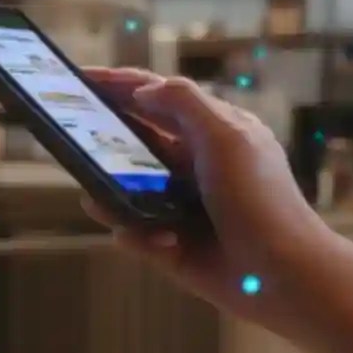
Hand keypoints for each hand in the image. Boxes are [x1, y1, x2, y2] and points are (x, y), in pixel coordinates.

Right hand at [83, 68, 334, 321]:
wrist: (283, 275)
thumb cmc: (259, 198)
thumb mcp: (226, 135)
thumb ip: (183, 103)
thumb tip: (142, 91)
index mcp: (212, 131)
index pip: (158, 97)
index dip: (119, 84)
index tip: (78, 76)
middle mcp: (194, 165)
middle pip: (135, 143)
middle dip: (102, 141)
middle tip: (68, 139)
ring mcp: (181, 206)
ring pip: (126, 191)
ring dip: (112, 194)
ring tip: (99, 195)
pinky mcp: (171, 246)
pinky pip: (134, 233)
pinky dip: (134, 233)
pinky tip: (150, 238)